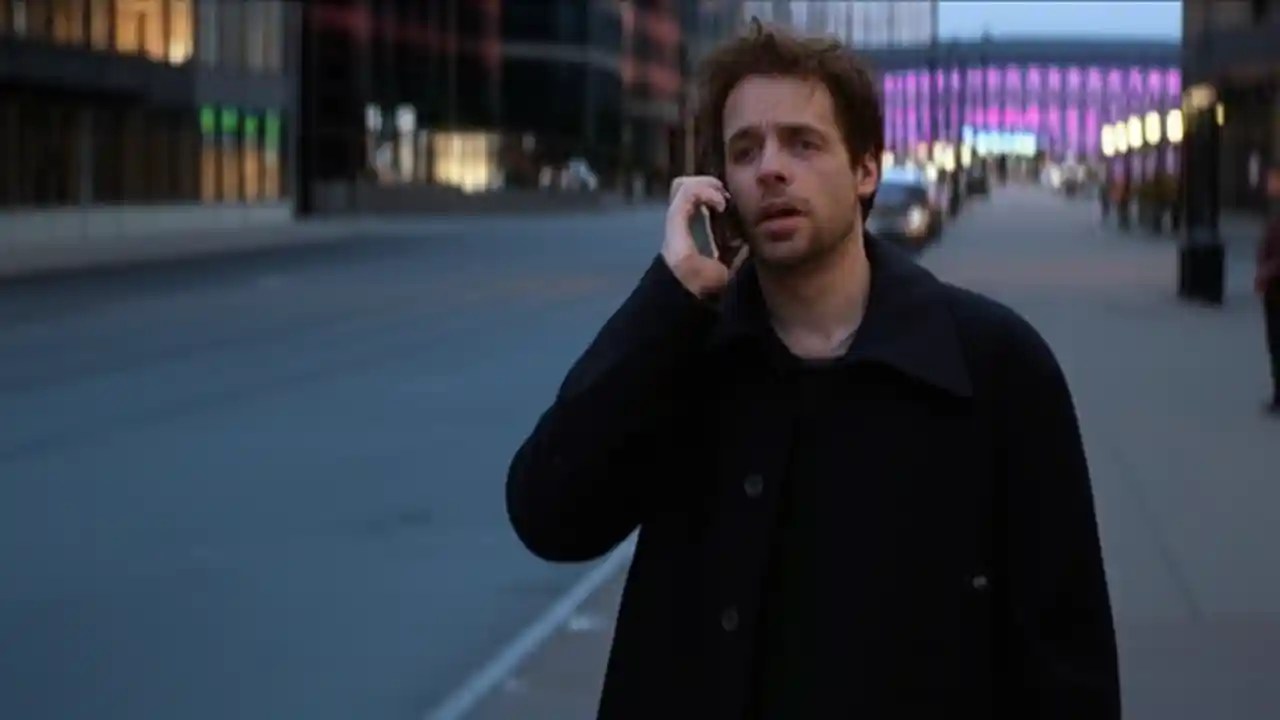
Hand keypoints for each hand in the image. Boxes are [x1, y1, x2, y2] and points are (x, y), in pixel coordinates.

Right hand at [662, 176, 747, 298]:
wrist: (695, 293)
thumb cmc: (712, 279)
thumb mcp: (730, 255)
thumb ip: (735, 243)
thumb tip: (749, 233)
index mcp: (688, 228)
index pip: (691, 196)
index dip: (709, 189)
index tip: (728, 201)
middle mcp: (678, 222)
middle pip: (683, 186)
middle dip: (706, 183)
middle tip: (726, 195)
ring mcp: (675, 220)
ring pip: (682, 185)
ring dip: (705, 185)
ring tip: (721, 198)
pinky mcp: (675, 221)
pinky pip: (686, 193)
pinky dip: (704, 191)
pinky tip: (720, 202)